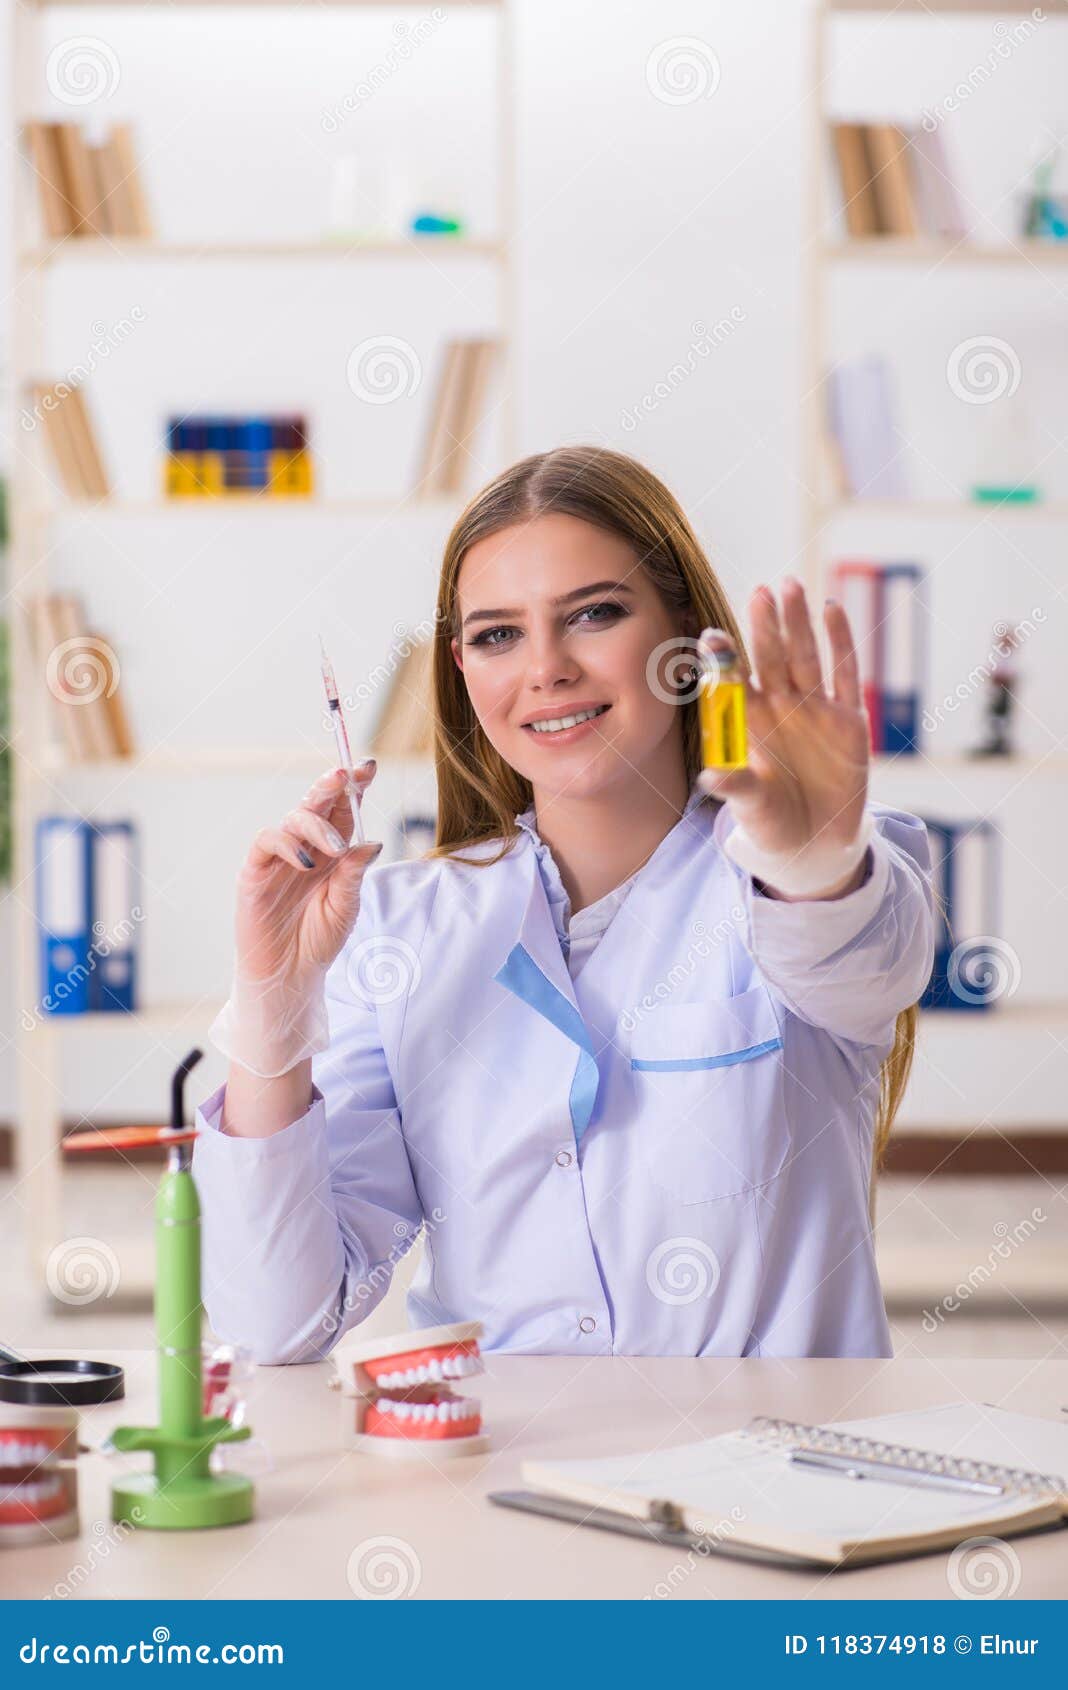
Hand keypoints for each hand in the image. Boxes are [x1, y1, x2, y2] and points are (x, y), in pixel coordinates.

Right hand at [235, 762, 380, 985]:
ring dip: (316, 824)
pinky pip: (267, 842)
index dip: (354, 786)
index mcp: (333, 850)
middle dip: (332, 785)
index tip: (368, 767)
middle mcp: (306, 846)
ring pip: (293, 818)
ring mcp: (279, 857)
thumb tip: (373, 841)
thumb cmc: (318, 939)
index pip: (342, 809)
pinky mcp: (255, 871)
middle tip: (346, 774)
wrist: (289, 976)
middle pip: (317, 803)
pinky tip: (306, 861)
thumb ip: (355, 873)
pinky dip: (286, 844)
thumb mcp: (346, 906)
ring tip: (336, 848)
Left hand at [697, 578, 868, 862]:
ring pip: (805, 656)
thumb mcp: (753, 808)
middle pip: (771, 658)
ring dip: (798, 623)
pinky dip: (840, 641)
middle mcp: (779, 709)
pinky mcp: (849, 719)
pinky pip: (844, 673)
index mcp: (749, 725)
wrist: (815, 844)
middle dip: (766, 627)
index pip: (734, 684)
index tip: (712, 636)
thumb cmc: (773, 823)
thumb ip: (737, 786)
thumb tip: (709, 776)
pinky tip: (831, 608)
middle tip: (761, 592)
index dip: (725, 660)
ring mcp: (815, 710)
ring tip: (790, 587)